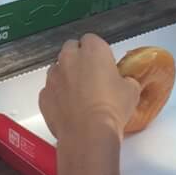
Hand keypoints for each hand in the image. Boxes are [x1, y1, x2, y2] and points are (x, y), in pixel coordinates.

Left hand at [39, 35, 140, 149]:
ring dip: (66, 76)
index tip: (104, 64)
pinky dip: (57, 95)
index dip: (99, 52)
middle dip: (79, 58)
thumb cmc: (110, 109)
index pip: (92, 40)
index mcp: (93, 50)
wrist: (88, 134)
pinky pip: (50, 90)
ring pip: (58, 68)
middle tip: (91, 76)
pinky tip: (68, 108)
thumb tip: (126, 84)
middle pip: (71, 49)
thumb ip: (127, 81)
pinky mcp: (44, 95)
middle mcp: (70, 58)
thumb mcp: (131, 92)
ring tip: (79, 94)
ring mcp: (53, 76)